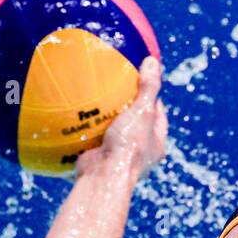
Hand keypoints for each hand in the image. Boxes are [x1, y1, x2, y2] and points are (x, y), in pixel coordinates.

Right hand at [75, 56, 167, 182]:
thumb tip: (153, 61)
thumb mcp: (142, 111)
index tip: (144, 83)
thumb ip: (148, 87)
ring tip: (97, 97)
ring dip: (107, 118)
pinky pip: (95, 138)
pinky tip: (79, 114)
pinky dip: (89, 127)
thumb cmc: (129, 146)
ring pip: (116, 132)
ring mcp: (120, 157)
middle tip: (118, 88)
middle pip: (137, 124)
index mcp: (157, 144)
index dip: (153, 98)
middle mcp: (141, 153)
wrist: (104, 175)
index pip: (159, 116)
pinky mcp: (102, 159)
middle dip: (129, 108)